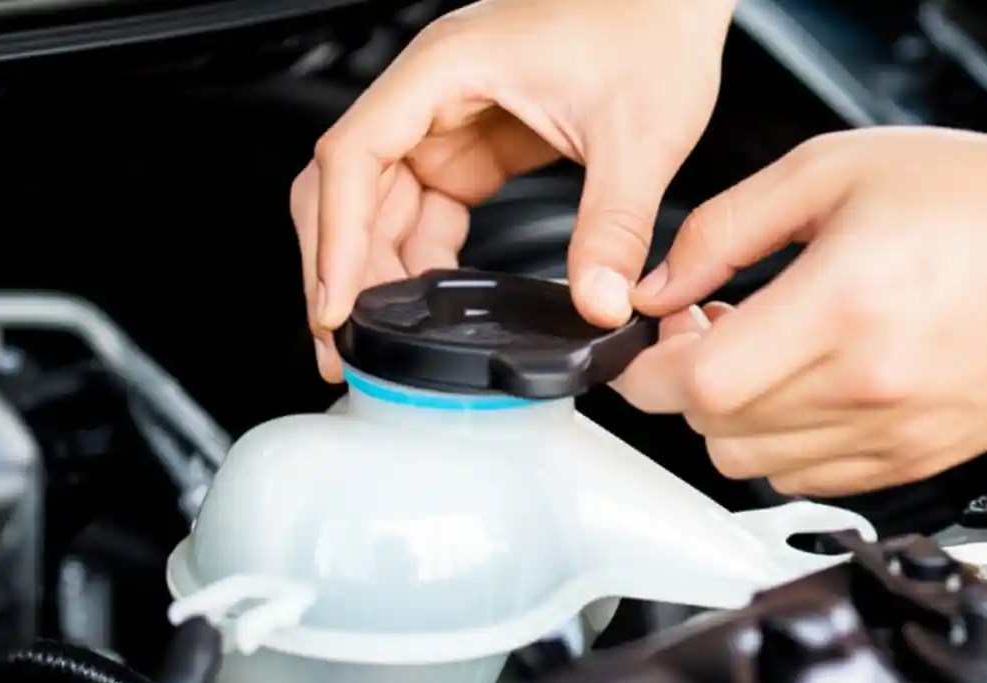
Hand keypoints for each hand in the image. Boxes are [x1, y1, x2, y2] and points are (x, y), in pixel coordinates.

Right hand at [291, 0, 735, 380]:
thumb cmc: (650, 19)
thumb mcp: (640, 133)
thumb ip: (615, 224)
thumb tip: (597, 301)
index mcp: (447, 69)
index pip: (354, 156)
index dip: (336, 240)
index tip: (337, 306)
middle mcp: (433, 92)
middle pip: (346, 186)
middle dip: (340, 268)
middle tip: (344, 345)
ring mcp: (449, 119)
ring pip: (379, 204)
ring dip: (378, 270)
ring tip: (385, 338)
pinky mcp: (474, 143)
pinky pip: (426, 209)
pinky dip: (420, 258)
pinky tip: (433, 301)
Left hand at [614, 125, 986, 495]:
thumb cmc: (984, 199)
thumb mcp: (831, 171)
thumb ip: (723, 228)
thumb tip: (659, 286)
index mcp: (843, 306)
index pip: (697, 384)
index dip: (646, 372)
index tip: (643, 346)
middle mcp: (870, 385)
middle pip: (716, 431)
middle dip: (683, 386)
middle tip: (707, 328)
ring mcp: (899, 434)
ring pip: (756, 464)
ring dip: (730, 417)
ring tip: (761, 354)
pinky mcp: (922, 458)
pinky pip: (811, 481)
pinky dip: (781, 444)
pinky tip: (802, 387)